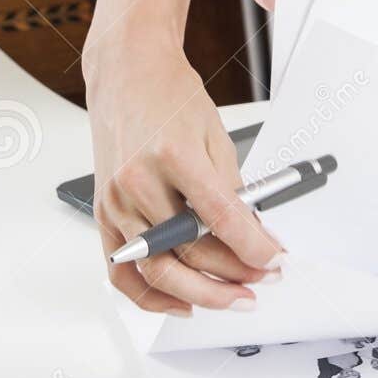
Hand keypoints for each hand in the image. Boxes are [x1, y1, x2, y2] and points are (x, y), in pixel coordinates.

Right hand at [84, 34, 284, 316]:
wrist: (128, 74)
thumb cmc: (170, 96)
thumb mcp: (214, 135)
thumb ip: (232, 189)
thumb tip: (253, 233)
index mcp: (173, 156)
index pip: (219, 218)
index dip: (252, 247)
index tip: (274, 260)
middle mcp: (138, 183)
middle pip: (188, 252)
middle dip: (233, 275)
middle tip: (262, 280)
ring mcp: (116, 203)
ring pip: (158, 270)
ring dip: (201, 293)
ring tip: (234, 297)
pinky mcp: (102, 215)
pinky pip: (122, 272)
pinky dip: (151, 297)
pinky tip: (183, 302)